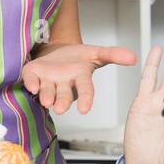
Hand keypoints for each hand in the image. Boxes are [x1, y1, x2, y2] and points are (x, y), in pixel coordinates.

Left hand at [21, 43, 136, 115]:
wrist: (56, 53)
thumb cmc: (77, 57)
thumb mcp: (96, 53)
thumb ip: (113, 55)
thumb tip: (133, 57)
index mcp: (80, 78)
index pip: (86, 90)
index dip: (86, 99)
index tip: (85, 110)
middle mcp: (64, 83)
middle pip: (65, 94)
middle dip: (63, 101)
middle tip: (60, 109)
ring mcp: (48, 80)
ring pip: (47, 90)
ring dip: (47, 96)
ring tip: (47, 101)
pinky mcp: (33, 75)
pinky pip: (31, 80)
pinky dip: (30, 83)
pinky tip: (31, 87)